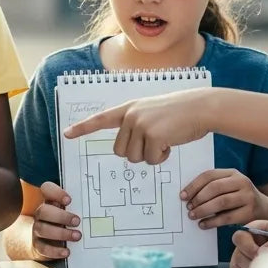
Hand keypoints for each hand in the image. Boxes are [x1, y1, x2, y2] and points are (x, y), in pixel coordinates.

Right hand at [30, 182, 78, 259]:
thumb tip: (96, 209)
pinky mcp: (38, 245)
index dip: (55, 193)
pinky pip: (43, 248)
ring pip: (42, 229)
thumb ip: (77, 208)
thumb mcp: (69, 212)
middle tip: (77, 221)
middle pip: (43, 211)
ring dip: (61, 233)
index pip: (46, 189)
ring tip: (77, 236)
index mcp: (49, 202)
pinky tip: (66, 251)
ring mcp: (38, 229)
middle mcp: (41, 214)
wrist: (45, 242)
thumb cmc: (62, 223)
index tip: (68, 200)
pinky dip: (55, 250)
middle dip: (61, 216)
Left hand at [62, 88, 213, 163]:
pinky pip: (151, 160)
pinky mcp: (153, 136)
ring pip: (134, 158)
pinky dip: (162, 157)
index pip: (101, 119)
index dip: (83, 128)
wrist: (201, 107)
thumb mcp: (152, 113)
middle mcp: (130, 116)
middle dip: (138, 153)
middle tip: (156, 141)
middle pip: (120, 151)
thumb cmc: (180, 113)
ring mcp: (140, 125)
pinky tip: (172, 142)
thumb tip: (125, 150)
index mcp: (129, 108)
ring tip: (166, 138)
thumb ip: (136, 125)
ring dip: (151, 156)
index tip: (66, 134)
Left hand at [182, 169, 259, 228]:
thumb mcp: (229, 187)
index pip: (209, 175)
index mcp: (233, 173)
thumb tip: (187, 196)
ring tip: (193, 216)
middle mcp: (242, 182)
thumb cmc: (238, 199)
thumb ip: (212, 187)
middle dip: (198, 198)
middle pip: (215, 188)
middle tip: (188, 208)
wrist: (264, 211)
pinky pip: (227, 217)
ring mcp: (248, 197)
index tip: (182, 196)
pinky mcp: (250, 212)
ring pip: (221, 202)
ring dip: (203, 210)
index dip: (193, 185)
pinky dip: (212, 222)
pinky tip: (203, 224)